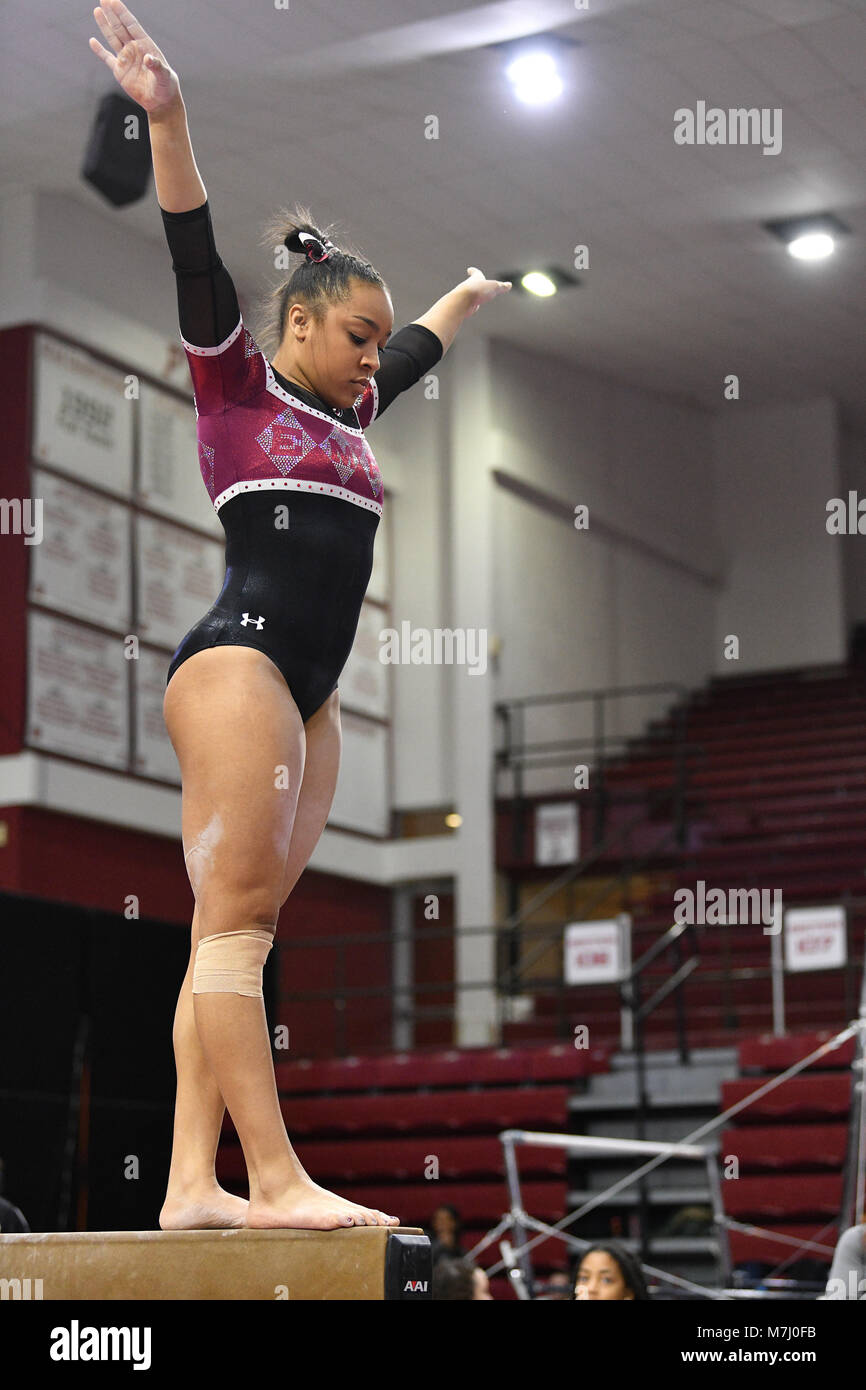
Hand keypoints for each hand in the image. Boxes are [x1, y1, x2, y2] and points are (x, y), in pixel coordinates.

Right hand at [88, 0, 179, 114]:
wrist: (161, 102)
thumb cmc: (167, 87)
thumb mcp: (165, 76)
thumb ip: (157, 66)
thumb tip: (148, 59)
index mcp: (146, 45)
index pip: (132, 25)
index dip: (123, 13)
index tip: (114, 1)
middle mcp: (134, 49)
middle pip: (120, 28)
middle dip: (112, 14)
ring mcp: (126, 59)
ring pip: (113, 38)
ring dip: (105, 26)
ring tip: (97, 11)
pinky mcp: (120, 71)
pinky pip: (107, 58)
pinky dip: (100, 51)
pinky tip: (92, 41)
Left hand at [461, 267, 511, 315]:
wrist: (462, 301)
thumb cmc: (478, 291)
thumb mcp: (494, 287)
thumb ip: (502, 287)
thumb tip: (509, 285)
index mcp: (476, 278)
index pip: (475, 273)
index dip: (474, 271)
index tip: (469, 270)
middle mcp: (469, 286)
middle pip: (472, 283)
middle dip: (474, 283)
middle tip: (475, 282)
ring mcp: (466, 296)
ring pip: (470, 294)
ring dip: (473, 295)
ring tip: (476, 297)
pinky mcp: (465, 305)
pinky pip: (470, 304)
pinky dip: (472, 305)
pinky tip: (472, 307)